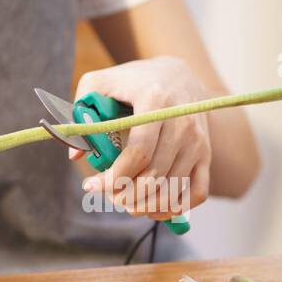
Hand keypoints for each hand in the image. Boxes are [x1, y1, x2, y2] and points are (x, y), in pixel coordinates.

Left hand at [74, 57, 210, 221]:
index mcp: (155, 102)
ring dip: (145, 206)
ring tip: (125, 203)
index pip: (138, 153)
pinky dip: (175, 208)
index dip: (113, 177)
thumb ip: (80, 110)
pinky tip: (154, 208)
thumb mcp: (101, 82)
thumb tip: (76, 156)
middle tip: (108, 195)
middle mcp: (181, 123)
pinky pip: (197, 192)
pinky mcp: (205, 153)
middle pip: (154, 176)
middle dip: (125, 195)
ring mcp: (197, 140)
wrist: (179, 73)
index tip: (90, 186)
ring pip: (172, 189)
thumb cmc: (134, 80)